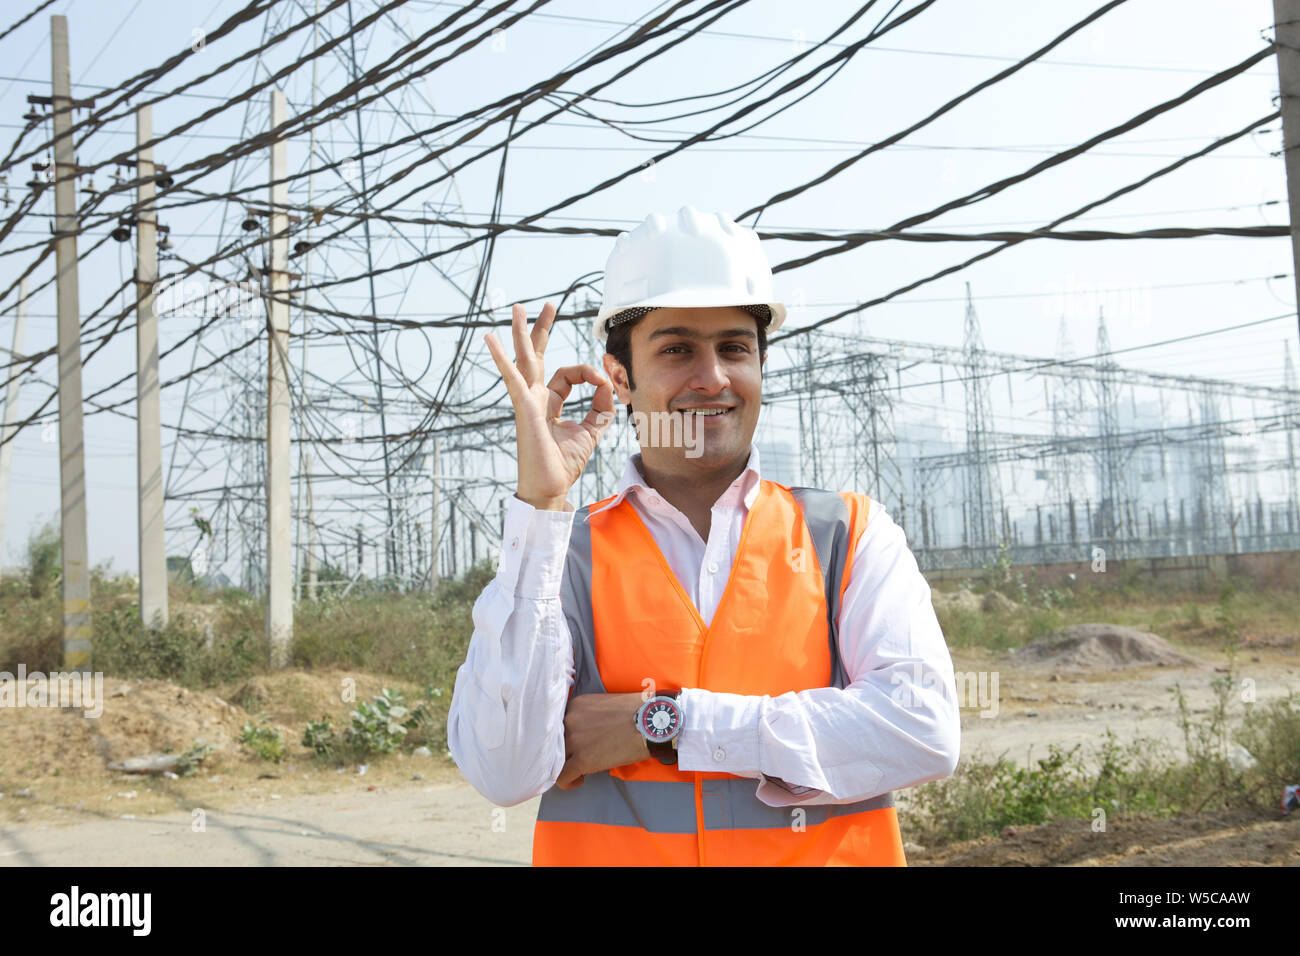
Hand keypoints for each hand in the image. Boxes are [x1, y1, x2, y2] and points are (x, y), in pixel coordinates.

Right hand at [484, 302, 616, 510]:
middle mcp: (534, 398)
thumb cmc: (564, 464)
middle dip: (542, 329)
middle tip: (548, 305)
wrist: (550, 487)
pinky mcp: (523, 408)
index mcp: (548, 402)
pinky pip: (513, 379)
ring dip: (521, 333)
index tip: (603, 381)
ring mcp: (526, 401)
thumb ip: (602, 407)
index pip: (566, 374)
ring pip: (524, 360)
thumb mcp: (592, 430)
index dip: (587, 372)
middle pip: (537, 356)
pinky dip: (502, 359)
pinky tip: (490, 340)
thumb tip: (609, 384)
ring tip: (516, 308)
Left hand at [555, 692, 650, 788]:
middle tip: (581, 759)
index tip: (579, 746)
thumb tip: (587, 734)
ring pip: (556, 761)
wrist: (652, 722)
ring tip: (580, 772)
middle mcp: (569, 720)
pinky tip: (580, 781)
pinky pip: (562, 777)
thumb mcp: (605, 705)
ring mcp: (574, 740)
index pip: (559, 727)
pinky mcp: (582, 759)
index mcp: (575, 705)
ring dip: (567, 767)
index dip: (568, 739)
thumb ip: (589, 716)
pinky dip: (568, 783)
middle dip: (567, 753)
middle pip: (556, 743)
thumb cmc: (636, 712)